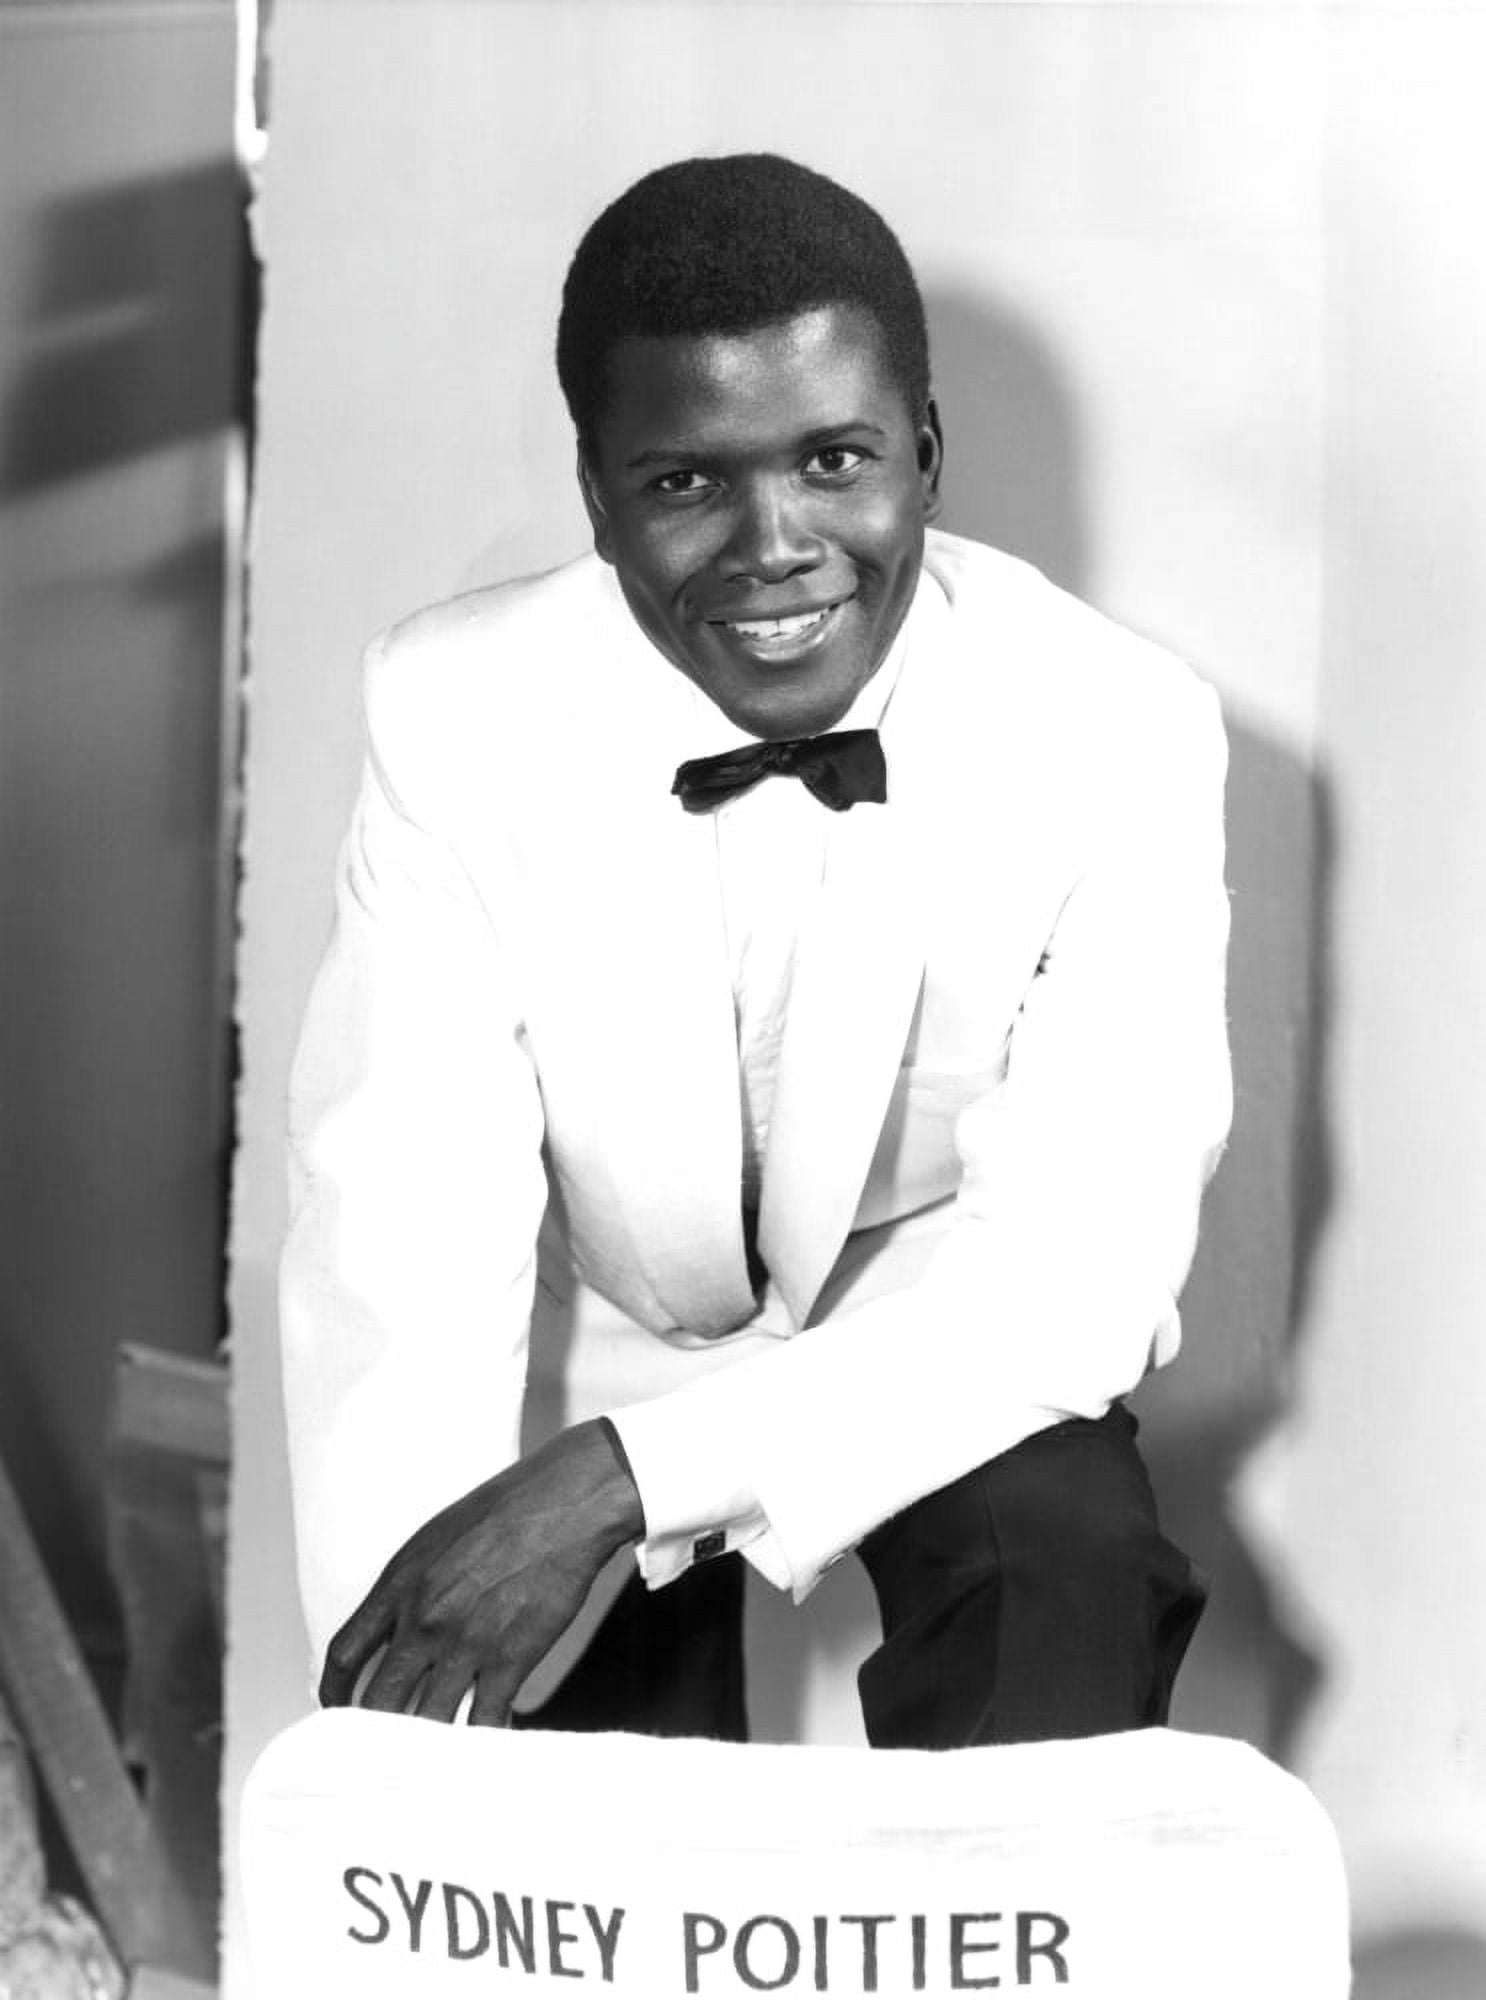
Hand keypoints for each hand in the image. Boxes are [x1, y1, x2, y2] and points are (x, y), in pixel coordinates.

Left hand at [318, 1419, 644, 1724]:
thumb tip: (395, 1626)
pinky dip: (479, 1744)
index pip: (343, 1654)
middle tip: (377, 1751)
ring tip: (424, 1764)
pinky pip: (484, 1723)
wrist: (563, 1506)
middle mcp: (424, 1619)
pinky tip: (479, 1752)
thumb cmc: (502, 1513)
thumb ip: (409, 1587)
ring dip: (424, 1748)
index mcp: (399, 1585)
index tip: (338, 1712)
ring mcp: (466, 1643)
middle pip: (376, 1702)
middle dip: (372, 1735)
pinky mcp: (510, 1659)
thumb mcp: (435, 1539)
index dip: (333, 1694)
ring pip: (426, 1723)